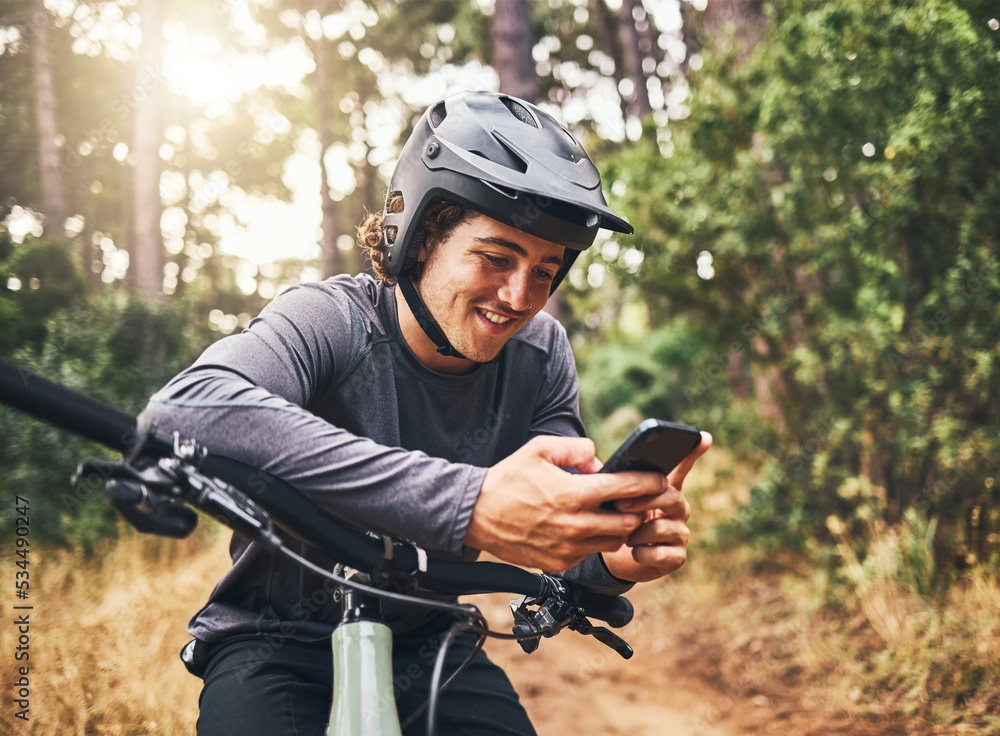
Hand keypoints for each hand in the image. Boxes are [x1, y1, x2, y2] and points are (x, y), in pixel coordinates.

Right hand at [465, 436, 668, 571]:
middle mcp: (574, 525)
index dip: (649, 484)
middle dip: (638, 510)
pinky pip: (589, 554)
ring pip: (613, 542)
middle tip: (637, 500)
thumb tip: (600, 460)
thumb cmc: (508, 479)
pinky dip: (593, 541)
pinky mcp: (559, 563)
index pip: (626, 489)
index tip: (660, 480)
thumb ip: (576, 448)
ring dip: (618, 528)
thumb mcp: (540, 449)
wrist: (475, 513)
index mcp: (573, 494)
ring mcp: (567, 548)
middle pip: (628, 522)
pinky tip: (583, 527)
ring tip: (611, 513)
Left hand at [602, 432, 711, 582]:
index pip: (681, 468)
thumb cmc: (619, 523)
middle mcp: (679, 510)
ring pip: (663, 527)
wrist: (618, 559)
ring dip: (638, 533)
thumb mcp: (617, 500)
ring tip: (627, 536)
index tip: (703, 436)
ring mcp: (681, 534)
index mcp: (665, 491)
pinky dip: (642, 553)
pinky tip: (636, 552)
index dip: (692, 453)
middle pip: (669, 496)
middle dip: (642, 500)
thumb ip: (619, 485)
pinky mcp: (677, 557)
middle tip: (619, 504)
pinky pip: (661, 553)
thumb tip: (606, 469)